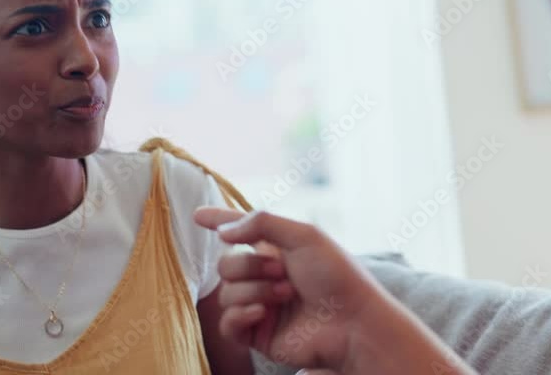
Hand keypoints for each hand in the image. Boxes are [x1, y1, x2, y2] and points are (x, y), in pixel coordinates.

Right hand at [194, 208, 474, 374]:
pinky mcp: (258, 334)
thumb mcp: (304, 235)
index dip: (220, 221)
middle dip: (248, 267)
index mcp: (277, 250)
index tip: (198, 215)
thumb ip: (261, 223)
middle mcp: (265, 277)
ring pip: (226, 294)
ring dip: (254, 291)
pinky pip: (229, 323)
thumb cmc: (337, 276)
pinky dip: (242, 314)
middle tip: (281, 272)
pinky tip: (264, 313)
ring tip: (286, 295)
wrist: (353, 322)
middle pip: (226, 265)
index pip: (241, 231)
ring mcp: (260, 306)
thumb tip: (223, 233)